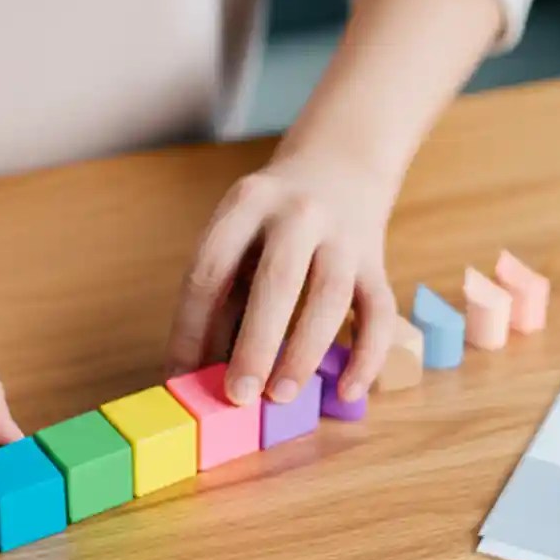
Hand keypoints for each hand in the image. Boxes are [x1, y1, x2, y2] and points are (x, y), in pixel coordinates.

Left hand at [167, 152, 399, 405]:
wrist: (341, 163)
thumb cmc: (274, 216)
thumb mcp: (239, 231)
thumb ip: (224, 290)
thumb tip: (200, 367)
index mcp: (248, 202)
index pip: (212, 268)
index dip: (191, 326)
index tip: (180, 375)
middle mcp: (298, 213)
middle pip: (277, 281)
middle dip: (255, 344)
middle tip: (237, 395)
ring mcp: (344, 236)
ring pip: (330, 297)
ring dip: (304, 352)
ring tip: (280, 397)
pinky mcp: (376, 262)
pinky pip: (380, 312)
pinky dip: (367, 356)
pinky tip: (348, 392)